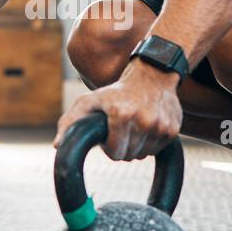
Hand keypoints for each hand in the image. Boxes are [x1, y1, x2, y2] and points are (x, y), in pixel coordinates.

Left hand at [53, 62, 181, 160]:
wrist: (153, 75)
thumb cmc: (117, 91)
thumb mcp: (90, 100)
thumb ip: (70, 122)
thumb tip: (58, 146)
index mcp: (121, 114)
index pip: (115, 153)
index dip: (110, 147)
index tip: (110, 134)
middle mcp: (143, 120)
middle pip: (128, 156)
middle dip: (122, 147)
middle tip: (121, 129)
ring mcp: (161, 125)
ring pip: (143, 155)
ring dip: (136, 145)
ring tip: (134, 125)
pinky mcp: (173, 129)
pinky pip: (157, 150)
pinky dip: (150, 143)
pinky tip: (147, 125)